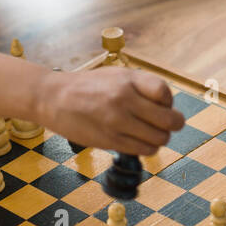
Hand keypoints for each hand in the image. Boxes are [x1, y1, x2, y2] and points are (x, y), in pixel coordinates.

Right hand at [37, 67, 185, 155]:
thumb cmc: (87, 86)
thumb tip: (168, 108)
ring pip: (159, 139)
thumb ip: (141, 87)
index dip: (168, 102)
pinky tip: (136, 141)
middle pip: (170, 120)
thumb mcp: (115, 75)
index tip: (161, 105)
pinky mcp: (110, 140)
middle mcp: (124, 99)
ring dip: (159, 139)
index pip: (165, 93)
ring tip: (148, 134)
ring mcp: (117, 121)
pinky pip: (143, 150)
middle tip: (164, 125)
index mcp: (128, 79)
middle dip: (172, 125)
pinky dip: (146, 148)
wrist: (53, 98)